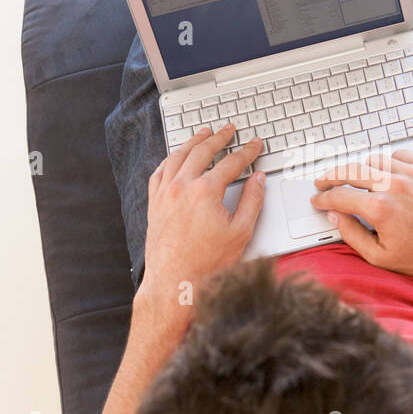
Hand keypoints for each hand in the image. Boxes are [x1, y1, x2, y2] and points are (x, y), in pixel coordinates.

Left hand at [135, 123, 265, 337]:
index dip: (247, 151)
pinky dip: (169, 160)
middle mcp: (182, 187)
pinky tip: (174, 158)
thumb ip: (252, 201)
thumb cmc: (206, 264)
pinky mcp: (155, 205)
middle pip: (202, 152)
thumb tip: (258, 180)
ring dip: (192, 142)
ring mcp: (165, 195)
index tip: (255, 145)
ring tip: (202, 134)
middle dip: (218, 138)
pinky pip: (159, 173)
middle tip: (228, 129)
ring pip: (178, 157)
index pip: (231, 163)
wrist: (174, 283)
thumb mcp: (240, 233)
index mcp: (205, 191)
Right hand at [310, 147, 412, 285]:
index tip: (318, 200)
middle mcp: (395, 186)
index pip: (339, 196)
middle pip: (351, 171)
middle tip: (324, 182)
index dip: (323, 198)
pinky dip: (388, 161)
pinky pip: (400, 155)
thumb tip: (336, 216)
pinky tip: (385, 171)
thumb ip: (352, 234)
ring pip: (375, 160)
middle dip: (332, 177)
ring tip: (355, 178)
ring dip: (360, 168)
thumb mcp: (381, 256)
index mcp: (380, 208)